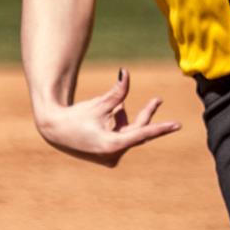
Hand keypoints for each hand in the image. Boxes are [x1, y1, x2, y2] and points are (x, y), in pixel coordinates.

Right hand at [34, 67, 180, 166]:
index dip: (160, 128)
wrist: (53, 131)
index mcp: (111, 144)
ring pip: (129, 134)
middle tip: (157, 99)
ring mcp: (110, 157)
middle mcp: (112, 154)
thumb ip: (117, 92)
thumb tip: (126, 73)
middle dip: (145, 114)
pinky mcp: (107, 155)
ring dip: (127, 117)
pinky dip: (119, 124)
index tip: (176, 125)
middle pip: (136, 132)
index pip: (142, 134)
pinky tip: (117, 110)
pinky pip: (121, 137)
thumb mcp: (98, 104)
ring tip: (124, 104)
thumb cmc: (76, 116)